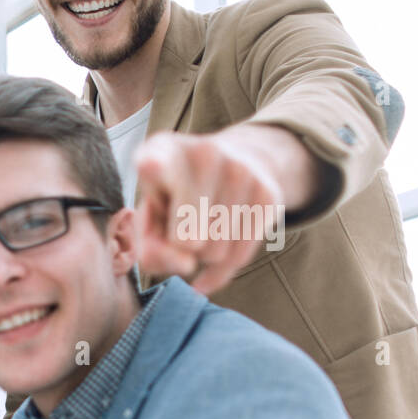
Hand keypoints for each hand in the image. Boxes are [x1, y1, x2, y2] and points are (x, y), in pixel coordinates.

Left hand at [133, 128, 287, 294]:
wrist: (234, 164)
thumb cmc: (174, 200)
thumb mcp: (149, 221)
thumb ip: (152, 249)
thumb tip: (187, 265)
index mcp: (161, 151)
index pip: (155, 162)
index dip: (153, 168)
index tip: (151, 166)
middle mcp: (203, 153)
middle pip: (186, 239)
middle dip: (180, 250)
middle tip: (178, 229)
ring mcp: (241, 169)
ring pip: (215, 252)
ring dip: (203, 255)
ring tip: (200, 226)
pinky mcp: (268, 193)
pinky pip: (240, 256)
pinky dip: (224, 266)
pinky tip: (217, 246)